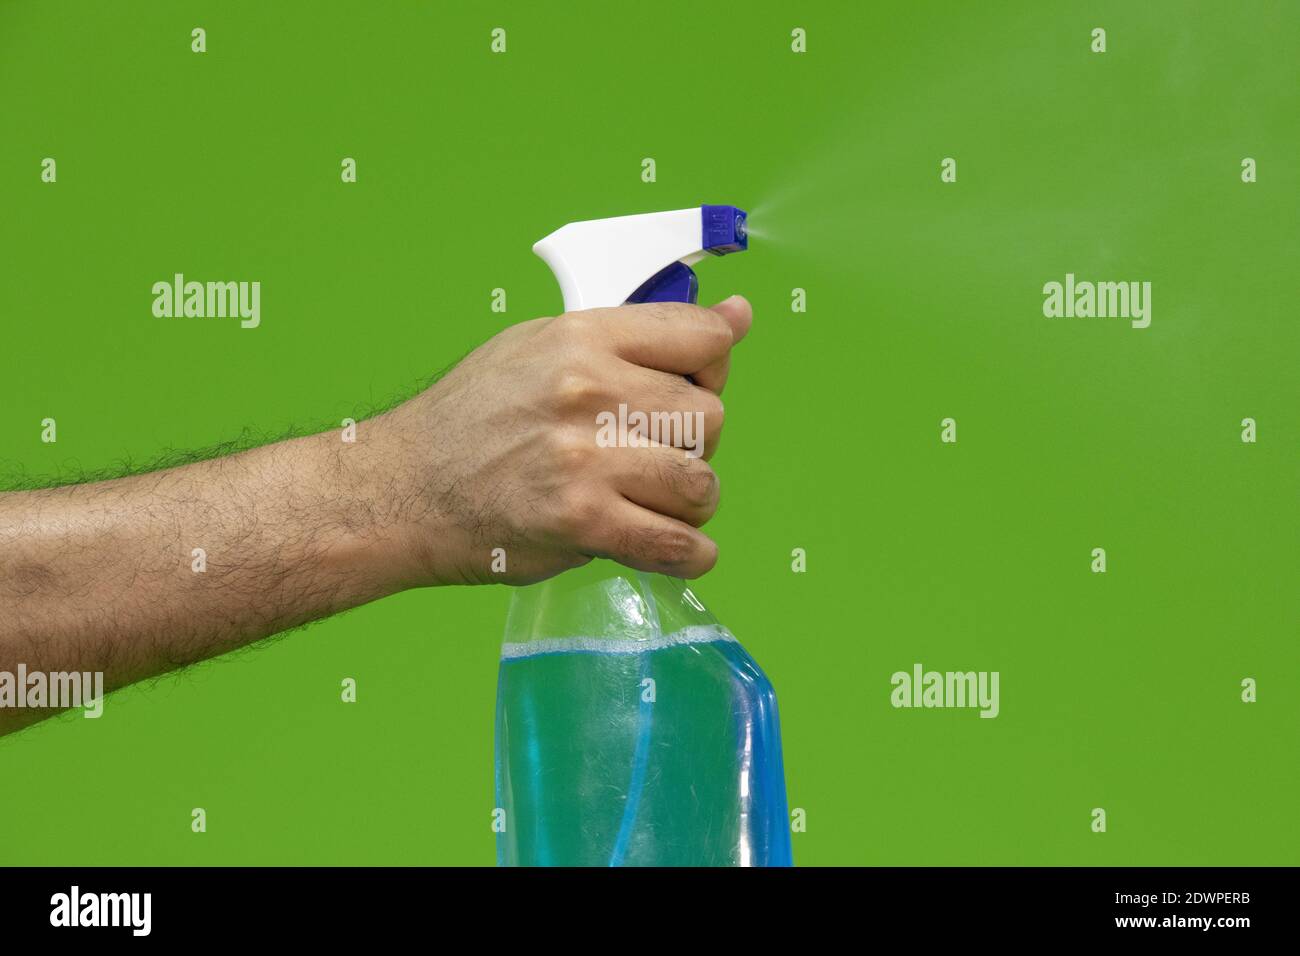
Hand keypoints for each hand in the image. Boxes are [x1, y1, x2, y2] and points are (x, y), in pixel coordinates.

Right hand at [370, 296, 752, 585]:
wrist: (404, 488)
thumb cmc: (474, 417)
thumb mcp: (545, 346)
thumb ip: (642, 336)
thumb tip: (739, 315)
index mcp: (583, 337)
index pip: (703, 337)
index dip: (713, 369)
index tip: (689, 389)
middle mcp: (588, 390)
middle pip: (710, 417)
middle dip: (694, 443)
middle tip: (652, 455)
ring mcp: (586, 458)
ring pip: (700, 482)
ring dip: (688, 502)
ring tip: (651, 502)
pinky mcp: (581, 522)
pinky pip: (676, 544)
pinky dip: (689, 554)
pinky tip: (672, 547)